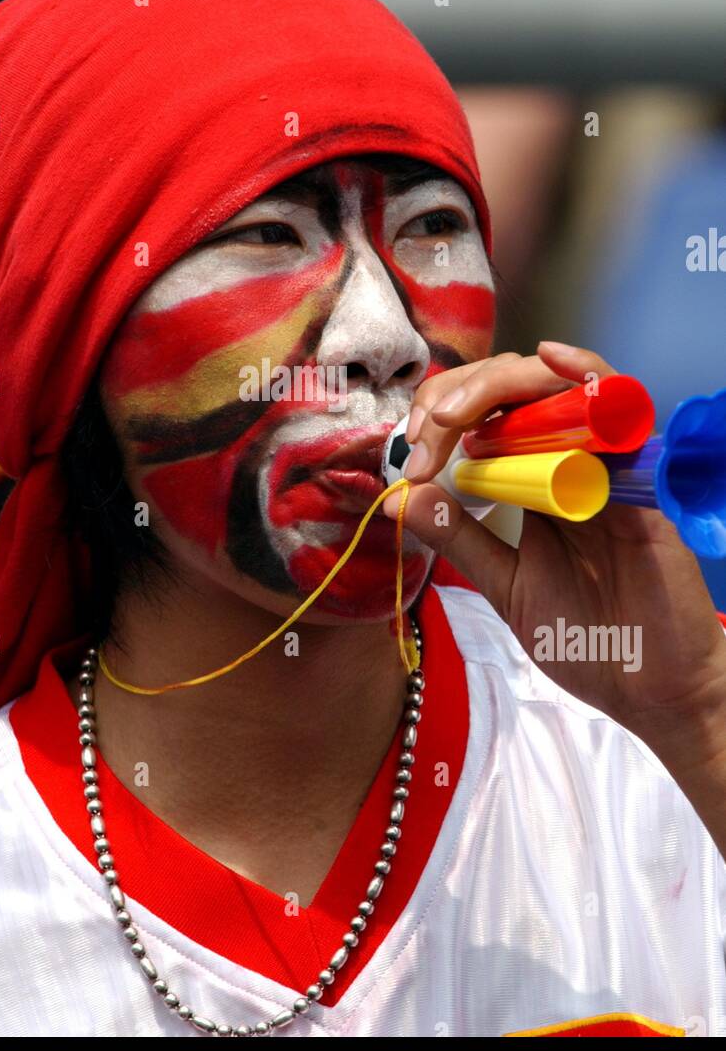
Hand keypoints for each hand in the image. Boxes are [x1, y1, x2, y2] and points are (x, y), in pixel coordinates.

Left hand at [384, 341, 725, 760]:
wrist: (649, 689)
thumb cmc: (585, 639)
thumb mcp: (506, 586)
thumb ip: (461, 539)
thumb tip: (401, 497)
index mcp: (532, 483)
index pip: (484, 418)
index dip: (442, 416)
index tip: (412, 454)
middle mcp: (567, 462)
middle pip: (513, 390)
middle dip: (459, 395)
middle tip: (428, 430)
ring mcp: (604, 463)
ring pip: (557, 387)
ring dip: (502, 383)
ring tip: (458, 409)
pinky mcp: (639, 474)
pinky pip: (619, 407)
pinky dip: (587, 375)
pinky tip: (552, 360)